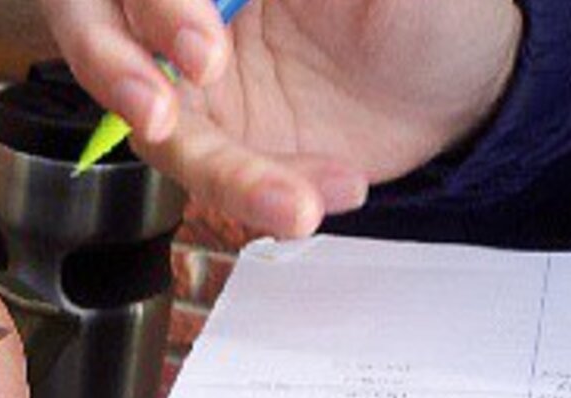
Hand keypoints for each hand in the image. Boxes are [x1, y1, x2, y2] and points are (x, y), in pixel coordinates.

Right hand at [40, 0, 523, 236]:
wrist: (466, 88)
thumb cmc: (435, 10)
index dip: (156, 9)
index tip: (202, 47)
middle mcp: (193, 13)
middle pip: (104, 33)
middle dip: (119, 72)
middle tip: (161, 114)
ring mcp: (200, 86)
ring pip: (159, 129)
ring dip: (220, 172)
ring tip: (293, 204)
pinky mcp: (223, 149)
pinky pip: (216, 179)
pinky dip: (262, 194)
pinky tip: (326, 192)